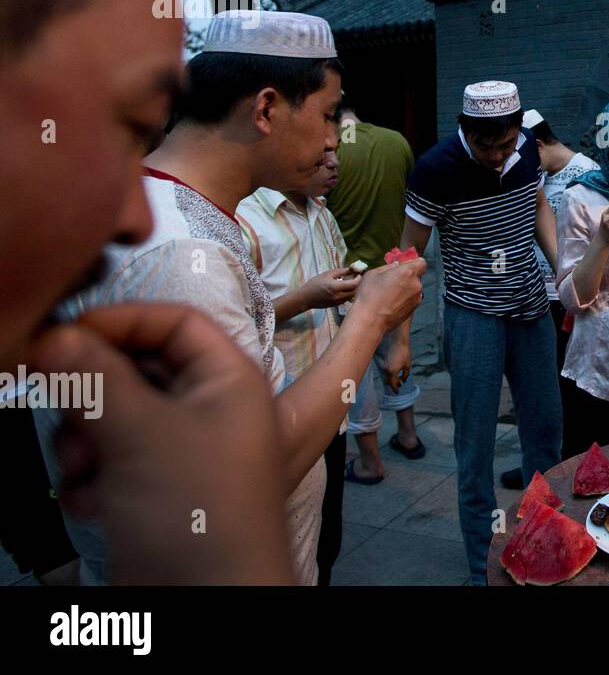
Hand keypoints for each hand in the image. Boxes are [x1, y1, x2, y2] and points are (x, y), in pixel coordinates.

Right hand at [29, 304, 293, 584]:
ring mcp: (182, 450)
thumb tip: (58, 336)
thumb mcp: (144, 433)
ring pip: (114, 415)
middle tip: (70, 409)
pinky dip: (89, 477)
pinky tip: (92, 500)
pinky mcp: (155, 488)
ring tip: (87, 468)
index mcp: (231, 379)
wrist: (206, 606)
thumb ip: (97, 378)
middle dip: (95, 392)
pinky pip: (106, 459)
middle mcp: (211, 408)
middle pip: (137, 367)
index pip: (176, 321)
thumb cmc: (203, 517)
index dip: (122, 321)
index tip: (66, 335)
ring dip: (85, 440)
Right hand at [298, 267, 360, 308]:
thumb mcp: (327, 274)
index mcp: (336, 287)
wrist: (305, 298)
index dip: (358, 279)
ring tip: (350, 282)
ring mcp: (338, 302)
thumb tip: (351, 269)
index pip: (354, 284)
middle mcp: (338, 296)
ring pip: (351, 296)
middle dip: (357, 284)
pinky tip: (344, 289)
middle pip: (355, 291)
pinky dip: (348, 294)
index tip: (358, 274)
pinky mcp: (336, 305)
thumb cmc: (314, 284)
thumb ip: (341, 271)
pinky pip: (346, 299)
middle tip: (356, 278)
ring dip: (353, 289)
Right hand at [352, 256, 426, 334]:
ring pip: (413, 289)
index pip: (421, 263)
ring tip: (390, 294)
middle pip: (416, 276)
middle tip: (392, 281)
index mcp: (408, 272)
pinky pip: (411, 299)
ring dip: (406, 289)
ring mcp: (417, 298)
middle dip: (407, 277)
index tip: (403, 266)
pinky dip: (404, 299)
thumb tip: (397, 266)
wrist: (370, 321)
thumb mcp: (374, 274)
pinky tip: (391, 304)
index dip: (413, 263)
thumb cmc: (369, 295)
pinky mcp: (414, 310)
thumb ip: (389, 267)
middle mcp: (416, 285)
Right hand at [384, 335, 411, 392]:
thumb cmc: (404, 353)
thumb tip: (403, 380)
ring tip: (399, 378)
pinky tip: (397, 371)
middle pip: (388, 382)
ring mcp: (384, 366)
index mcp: (392, 372)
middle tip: (400, 384)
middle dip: (393, 385)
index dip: (395, 389)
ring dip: (392, 379)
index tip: (398, 393)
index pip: (392, 384)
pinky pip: (386, 372)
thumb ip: (405, 374)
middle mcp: (386, 370)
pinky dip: (390, 374)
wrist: (397, 341)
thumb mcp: (407, 365)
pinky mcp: (385, 362)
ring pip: (386, 377)